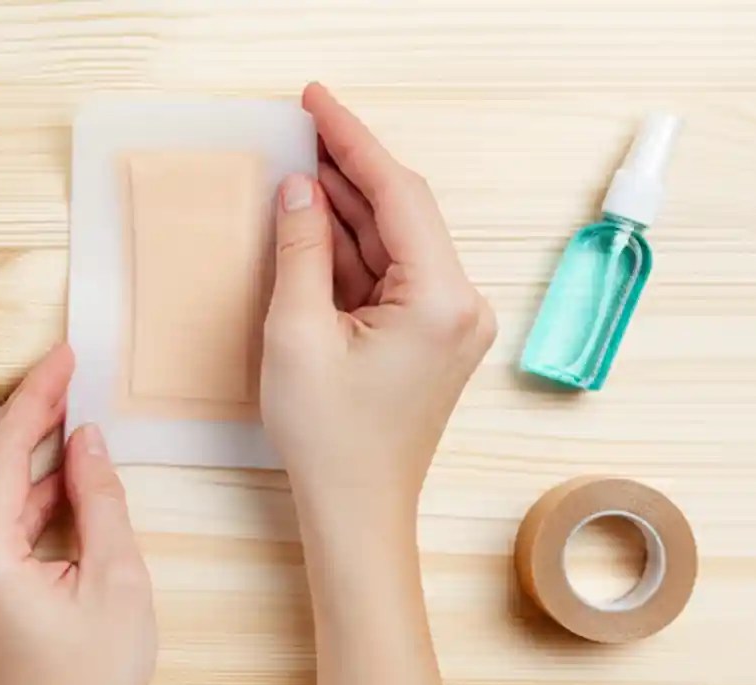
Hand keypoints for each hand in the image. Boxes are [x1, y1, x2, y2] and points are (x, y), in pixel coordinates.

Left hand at [0, 344, 156, 684]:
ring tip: (68, 433)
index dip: (37, 396)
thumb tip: (87, 442)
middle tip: (64, 383)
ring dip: (14, 456)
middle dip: (19, 415)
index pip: (3, 452)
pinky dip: (6, 499)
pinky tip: (51, 490)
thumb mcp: (117, 586)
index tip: (63, 360)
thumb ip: (101, 502)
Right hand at [260, 82, 493, 684]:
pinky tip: (318, 220)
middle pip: (402, 211)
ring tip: (300, 164)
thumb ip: (301, 251)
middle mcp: (459, 303)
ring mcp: (448, 321)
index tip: (316, 102)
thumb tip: (301, 190)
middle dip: (350, 166)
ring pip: (395, 240)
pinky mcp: (430, 336)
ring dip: (349, 206)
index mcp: (438, 298)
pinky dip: (354, 248)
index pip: (397, 194)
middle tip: (301, 126)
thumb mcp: (297, 334)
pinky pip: (391, 273)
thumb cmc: (329, 439)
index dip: (352, 140)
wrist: (357, 511)